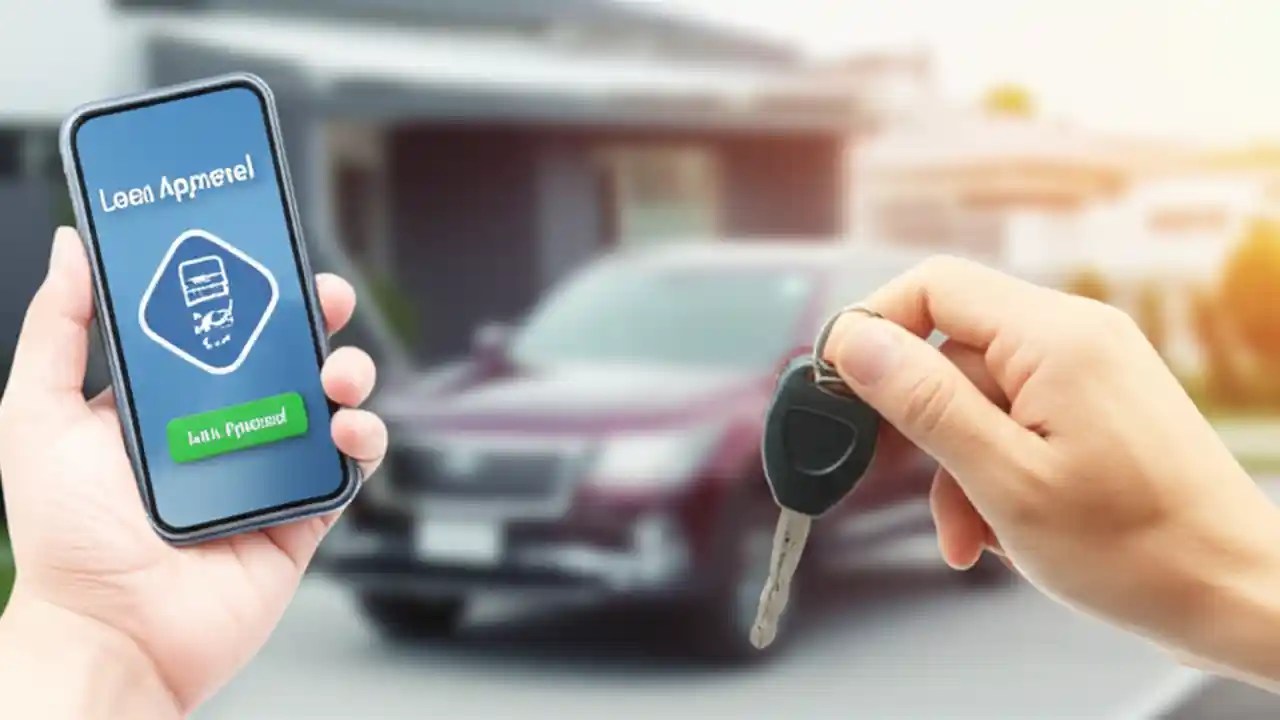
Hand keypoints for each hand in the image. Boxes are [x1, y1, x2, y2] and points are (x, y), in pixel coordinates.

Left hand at [0, 228, 387, 715]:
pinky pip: (349, 466)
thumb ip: (56, 328)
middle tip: (324, 299)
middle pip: (286, 354)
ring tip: (337, 375)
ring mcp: (267, 469)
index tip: (267, 255)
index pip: (219, 326)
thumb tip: (74, 249)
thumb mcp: (36, 415)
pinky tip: (346, 428)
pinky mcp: (302, 513)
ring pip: (328, 401)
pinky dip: (363, 439)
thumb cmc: (67, 538)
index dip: (249, 287)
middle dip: (314, 318)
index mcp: (166, 401)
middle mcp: (222, 427)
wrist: (114, 632)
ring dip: (347, 373)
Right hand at [826, 257, 1279, 682]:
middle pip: (952, 350)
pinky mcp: (1101, 405)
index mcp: (1054, 337)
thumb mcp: (1004, 480)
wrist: (1238, 594)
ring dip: (958, 465)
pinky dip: (995, 470)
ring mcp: (1093, 370)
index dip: (874, 327)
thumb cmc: (1139, 551)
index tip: (841, 388)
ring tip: (970, 534)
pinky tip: (1000, 528)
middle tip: (907, 487)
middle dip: (922, 426)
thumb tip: (854, 341)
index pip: (933, 285)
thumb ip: (923, 402)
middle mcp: (1077, 336)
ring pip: (981, 396)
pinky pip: (1019, 419)